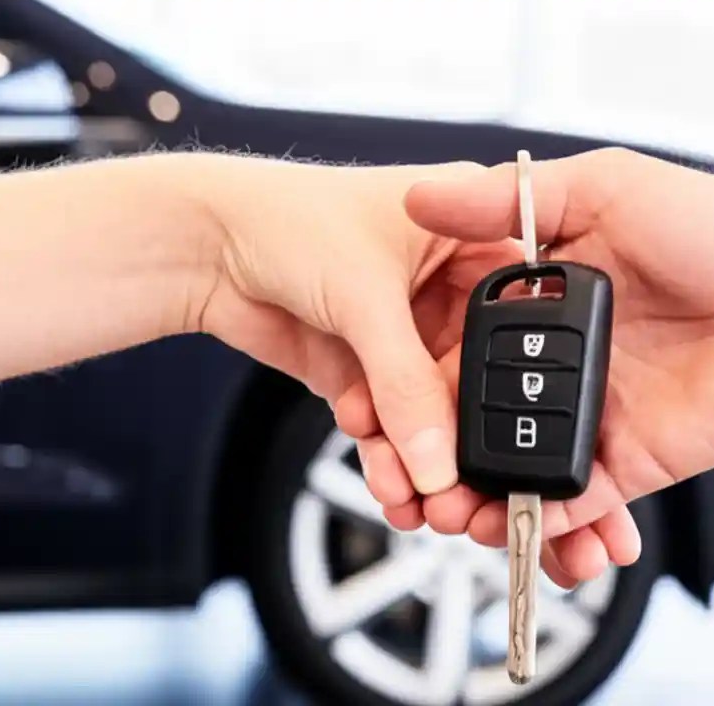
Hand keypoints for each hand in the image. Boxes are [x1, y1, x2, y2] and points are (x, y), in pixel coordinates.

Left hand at [189, 156, 512, 495]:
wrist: (200, 244)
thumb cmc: (286, 218)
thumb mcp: (364, 297)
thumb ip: (407, 387)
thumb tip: (440, 463)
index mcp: (468, 237)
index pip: (512, 323)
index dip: (503, 386)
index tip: (497, 445)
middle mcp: (443, 283)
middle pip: (472, 378)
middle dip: (456, 437)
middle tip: (453, 491)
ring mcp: (402, 328)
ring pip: (429, 409)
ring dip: (418, 455)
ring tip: (409, 495)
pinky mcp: (362, 364)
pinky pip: (389, 420)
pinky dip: (385, 451)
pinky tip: (383, 474)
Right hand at [337, 148, 713, 584]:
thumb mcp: (605, 188)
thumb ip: (507, 201)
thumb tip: (419, 194)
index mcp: (538, 300)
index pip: (453, 352)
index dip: (411, 388)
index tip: (379, 417)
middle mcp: (560, 361)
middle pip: (473, 422)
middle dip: (435, 460)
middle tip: (411, 486)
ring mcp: (594, 414)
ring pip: (515, 471)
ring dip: (479, 501)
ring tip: (458, 518)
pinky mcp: (635, 461)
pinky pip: (580, 504)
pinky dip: (550, 527)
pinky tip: (527, 532)